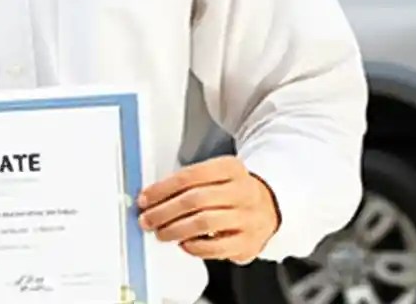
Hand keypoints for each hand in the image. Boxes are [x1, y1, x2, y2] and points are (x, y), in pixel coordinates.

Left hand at [136, 155, 279, 264]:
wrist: (270, 206)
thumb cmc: (232, 191)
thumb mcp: (215, 176)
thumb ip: (187, 183)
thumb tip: (151, 198)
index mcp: (231, 168)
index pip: (190, 176)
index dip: (162, 188)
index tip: (145, 198)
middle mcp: (243, 191)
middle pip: (195, 200)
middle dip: (164, 211)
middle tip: (147, 219)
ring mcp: (249, 217)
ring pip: (204, 223)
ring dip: (175, 230)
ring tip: (161, 232)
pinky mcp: (250, 242)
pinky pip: (217, 247)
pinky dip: (195, 247)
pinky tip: (184, 244)